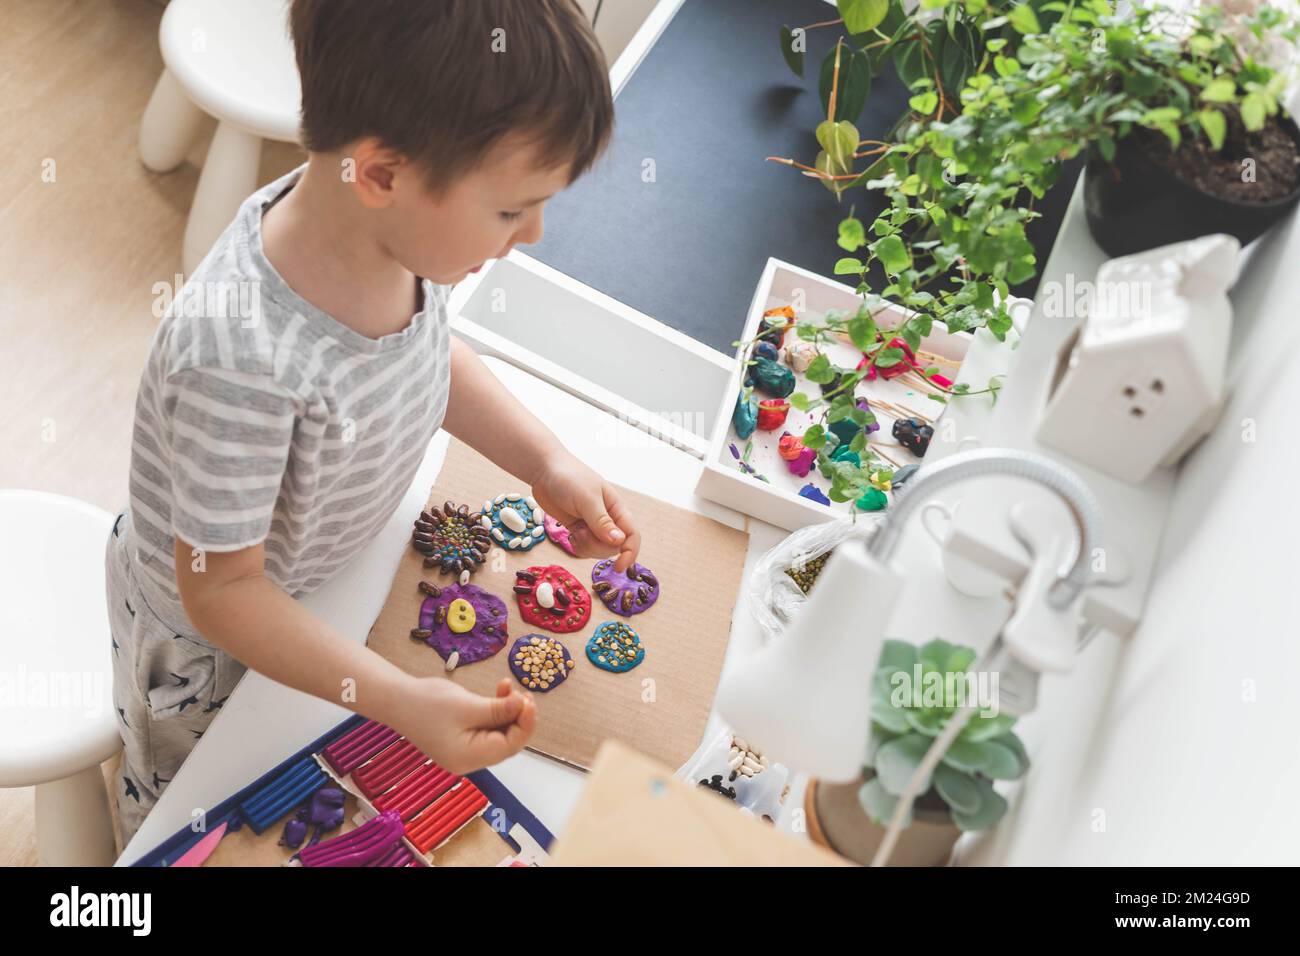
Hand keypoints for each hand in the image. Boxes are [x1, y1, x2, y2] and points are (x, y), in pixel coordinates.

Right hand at [387, 676, 535, 775]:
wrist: (396, 699)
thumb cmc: (426, 703)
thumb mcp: (467, 705)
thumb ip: (498, 710)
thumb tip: (524, 706)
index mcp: (469, 757)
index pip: (510, 746)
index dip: (525, 724)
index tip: (530, 701)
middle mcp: (469, 760)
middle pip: (507, 741)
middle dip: (518, 717)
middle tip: (524, 693)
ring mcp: (465, 751)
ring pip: (499, 733)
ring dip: (508, 711)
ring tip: (509, 687)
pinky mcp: (462, 739)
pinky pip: (487, 728)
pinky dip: (495, 711)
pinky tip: (500, 691)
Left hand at [530, 452, 639, 571]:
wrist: (545, 470)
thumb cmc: (569, 477)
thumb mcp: (586, 499)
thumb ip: (601, 521)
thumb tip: (619, 541)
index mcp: (616, 508)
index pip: (632, 535)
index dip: (630, 553)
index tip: (619, 566)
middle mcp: (608, 518)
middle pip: (614, 547)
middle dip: (598, 547)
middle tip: (583, 533)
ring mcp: (592, 525)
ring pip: (599, 550)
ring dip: (587, 547)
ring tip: (576, 531)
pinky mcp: (579, 529)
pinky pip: (585, 549)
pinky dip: (578, 547)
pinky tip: (571, 534)